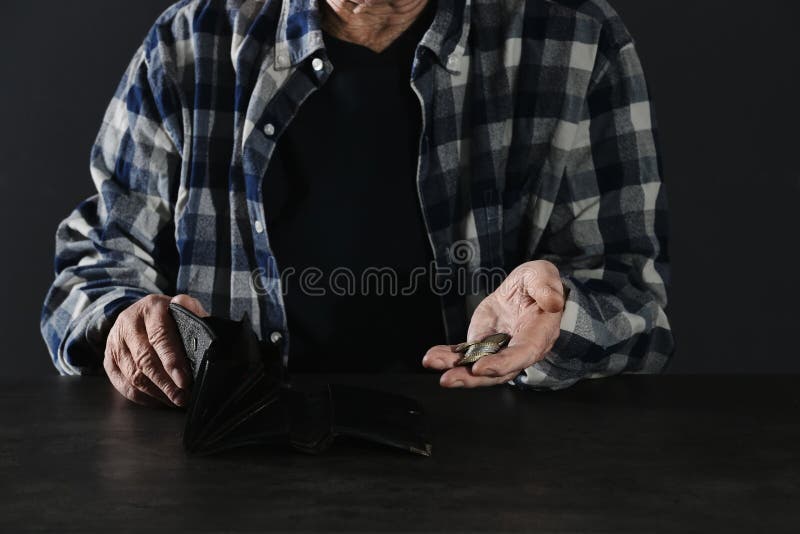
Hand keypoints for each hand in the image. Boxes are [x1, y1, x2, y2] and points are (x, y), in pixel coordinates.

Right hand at [104, 294, 207, 406]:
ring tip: (175, 400)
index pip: (160, 336)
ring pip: (133, 375)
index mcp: (151, 308)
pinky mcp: (108, 360)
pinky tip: (159, 400)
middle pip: (144, 359)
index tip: (184, 380)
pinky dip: (143, 397)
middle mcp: (128, 323)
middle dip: (165, 383)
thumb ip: (194, 314)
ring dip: (156, 392)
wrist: (140, 312)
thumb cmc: (168, 314)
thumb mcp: (183, 307)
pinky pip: (124, 385)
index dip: (172, 360)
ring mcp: (115, 342)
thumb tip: (205, 325)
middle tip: (182, 397)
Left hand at [422, 260, 565, 387]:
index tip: (481, 367)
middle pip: (496, 372)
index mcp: (538, 335)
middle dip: (471, 378)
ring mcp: (498, 349)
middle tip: (448, 379)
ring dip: (454, 369)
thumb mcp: (543, 276)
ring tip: (432, 362)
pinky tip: (433, 357)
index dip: (502, 364)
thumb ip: (547, 288)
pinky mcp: (482, 343)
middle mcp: (518, 350)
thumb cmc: (539, 284)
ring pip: (477, 366)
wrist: (526, 289)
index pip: (522, 355)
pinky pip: (465, 354)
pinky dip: (448, 356)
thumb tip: (553, 302)